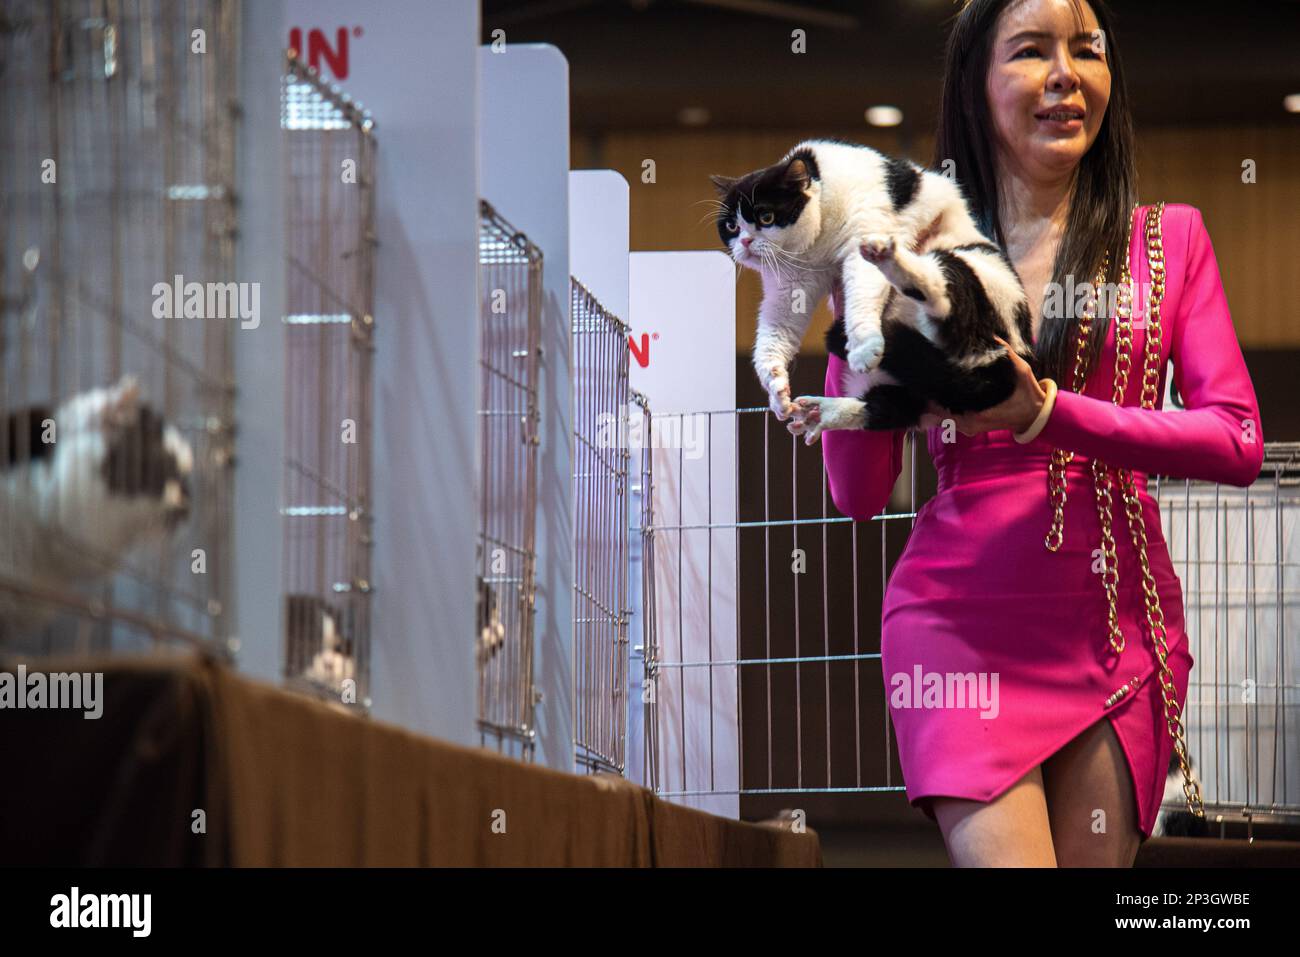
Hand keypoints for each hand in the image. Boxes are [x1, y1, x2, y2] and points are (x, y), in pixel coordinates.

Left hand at [922, 337, 1045, 435]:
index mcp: (978, 414)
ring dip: (933, 402)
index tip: (928, 375)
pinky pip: (948, 420)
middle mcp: (969, 424)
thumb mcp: (1021, 371)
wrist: (1033, 415)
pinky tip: (937, 394)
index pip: (944, 405)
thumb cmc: (1027, 394)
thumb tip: (991, 336)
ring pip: (940, 418)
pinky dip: (940, 409)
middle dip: (930, 395)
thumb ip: (1006, 354)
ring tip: (927, 383)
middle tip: (924, 377)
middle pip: (937, 412)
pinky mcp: (969, 428)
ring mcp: (967, 429)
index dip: (934, 390)